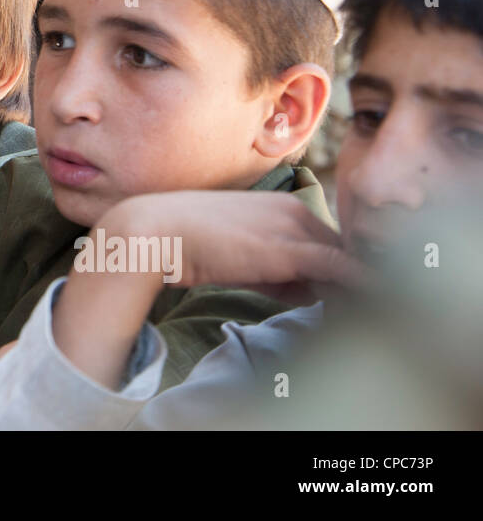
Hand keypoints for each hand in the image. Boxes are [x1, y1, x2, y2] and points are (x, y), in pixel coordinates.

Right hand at [106, 190, 368, 299]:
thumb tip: (308, 292)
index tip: (332, 298)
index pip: (327, 242)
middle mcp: (294, 210)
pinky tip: (364, 306)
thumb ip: (275, 272)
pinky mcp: (290, 251)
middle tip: (339, 312)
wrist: (156, 232)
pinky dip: (358, 286)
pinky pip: (340, 269)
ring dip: (348, 288)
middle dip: (343, 282)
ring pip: (344, 261)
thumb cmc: (188, 244)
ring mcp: (293, 228)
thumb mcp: (239, 256)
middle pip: (340, 251)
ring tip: (338, 315)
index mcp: (282, 205)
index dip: (332, 273)